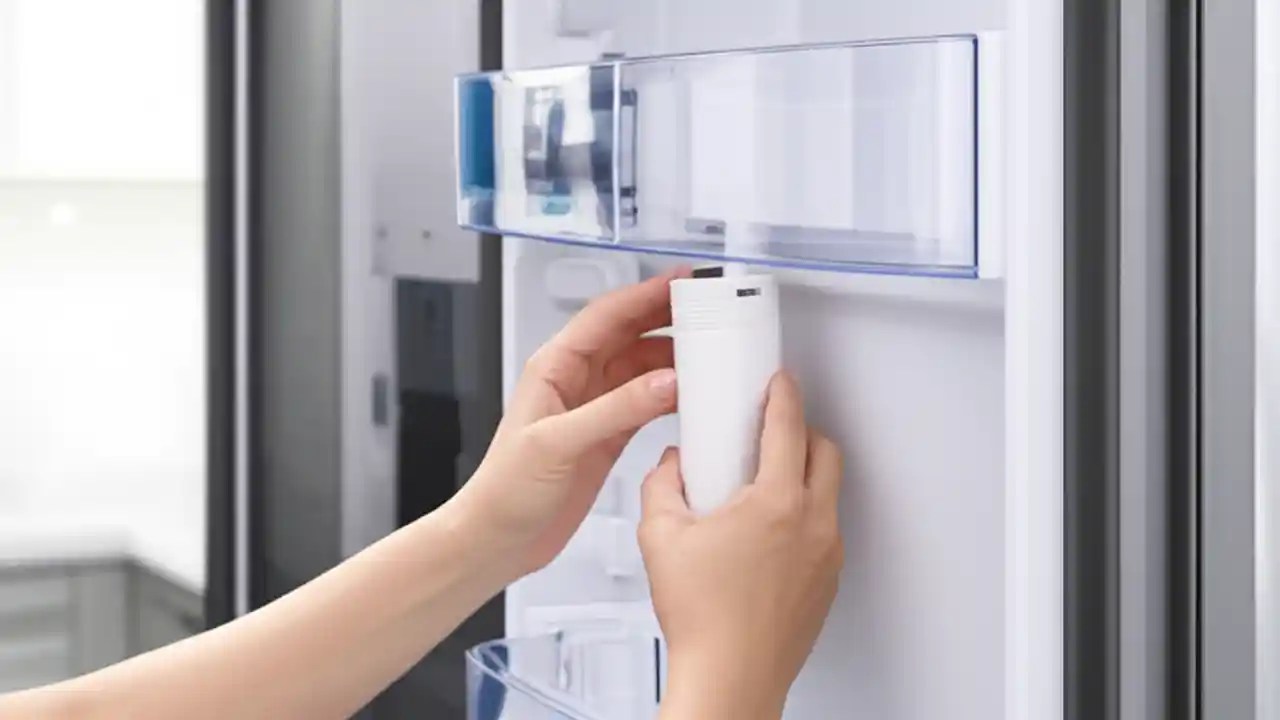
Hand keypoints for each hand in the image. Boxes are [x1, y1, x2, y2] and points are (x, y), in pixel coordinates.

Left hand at [453, 268, 688, 578]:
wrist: (498, 539)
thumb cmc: (506, 489)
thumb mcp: (559, 443)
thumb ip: (616, 410)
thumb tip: (666, 381)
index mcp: (554, 367)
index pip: (606, 317)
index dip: (644, 295)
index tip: (681, 281)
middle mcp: (575, 380)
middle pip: (627, 334)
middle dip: (665, 316)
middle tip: (708, 306)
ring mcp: (593, 407)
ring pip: (640, 367)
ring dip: (672, 357)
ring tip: (710, 350)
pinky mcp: (607, 436)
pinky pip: (645, 403)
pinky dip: (670, 396)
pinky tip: (692, 396)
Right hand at [640, 372, 843, 719]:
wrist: (729, 678)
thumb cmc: (703, 619)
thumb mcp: (660, 536)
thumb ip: (662, 485)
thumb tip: (671, 467)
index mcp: (777, 503)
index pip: (789, 426)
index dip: (783, 394)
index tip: (778, 382)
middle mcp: (813, 525)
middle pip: (824, 452)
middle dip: (800, 430)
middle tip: (770, 429)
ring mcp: (826, 555)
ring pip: (828, 492)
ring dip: (804, 474)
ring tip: (764, 482)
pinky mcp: (826, 582)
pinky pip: (824, 530)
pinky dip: (804, 514)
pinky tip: (768, 531)